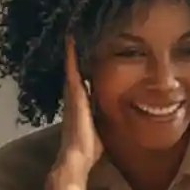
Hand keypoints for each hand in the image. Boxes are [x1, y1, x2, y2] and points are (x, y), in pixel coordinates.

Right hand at [58, 36, 102, 172]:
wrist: (78, 155)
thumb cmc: (90, 147)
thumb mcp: (102, 130)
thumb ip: (106, 122)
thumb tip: (118, 122)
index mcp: (82, 105)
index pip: (83, 84)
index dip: (83, 71)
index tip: (86, 57)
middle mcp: (75, 97)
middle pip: (75, 73)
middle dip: (75, 57)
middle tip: (73, 38)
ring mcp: (74, 94)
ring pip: (73, 68)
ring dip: (72, 53)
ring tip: (71, 34)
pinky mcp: (75, 94)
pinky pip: (72, 70)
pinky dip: (71, 56)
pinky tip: (71, 41)